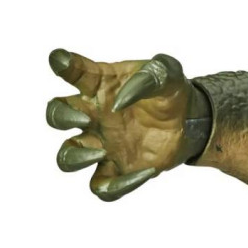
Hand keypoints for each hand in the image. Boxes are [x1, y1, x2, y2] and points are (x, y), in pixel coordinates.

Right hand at [45, 49, 207, 200]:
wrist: (192, 120)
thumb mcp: (167, 74)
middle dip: (62, 117)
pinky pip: (102, 187)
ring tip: (102, 151)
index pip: (72, 70)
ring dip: (76, 157)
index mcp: (100, 86)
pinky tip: (145, 172)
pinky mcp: (118, 169)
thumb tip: (120, 101)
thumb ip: (148, 77)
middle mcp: (92, 115)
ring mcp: (101, 144)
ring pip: (67, 158)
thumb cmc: (170, 92)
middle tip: (87, 118)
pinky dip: (118, 186)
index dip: (62, 64)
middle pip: (56, 115)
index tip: (61, 61)